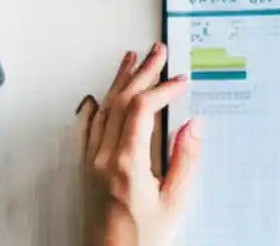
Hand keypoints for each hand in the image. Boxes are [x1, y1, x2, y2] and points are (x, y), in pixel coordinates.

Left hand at [75, 44, 200, 245]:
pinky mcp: (86, 170)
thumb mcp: (174, 203)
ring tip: (131, 59)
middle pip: (120, 101)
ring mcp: (91, 163)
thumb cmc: (142, 240)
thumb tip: (193, 126)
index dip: (162, 89)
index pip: (141, 109)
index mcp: (127, 163)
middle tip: (157, 51)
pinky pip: (86, 129)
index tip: (180, 81)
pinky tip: (96, 96)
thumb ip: (185, 161)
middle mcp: (103, 158)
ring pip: (102, 110)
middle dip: (142, 72)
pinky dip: (93, 107)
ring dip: (119, 81)